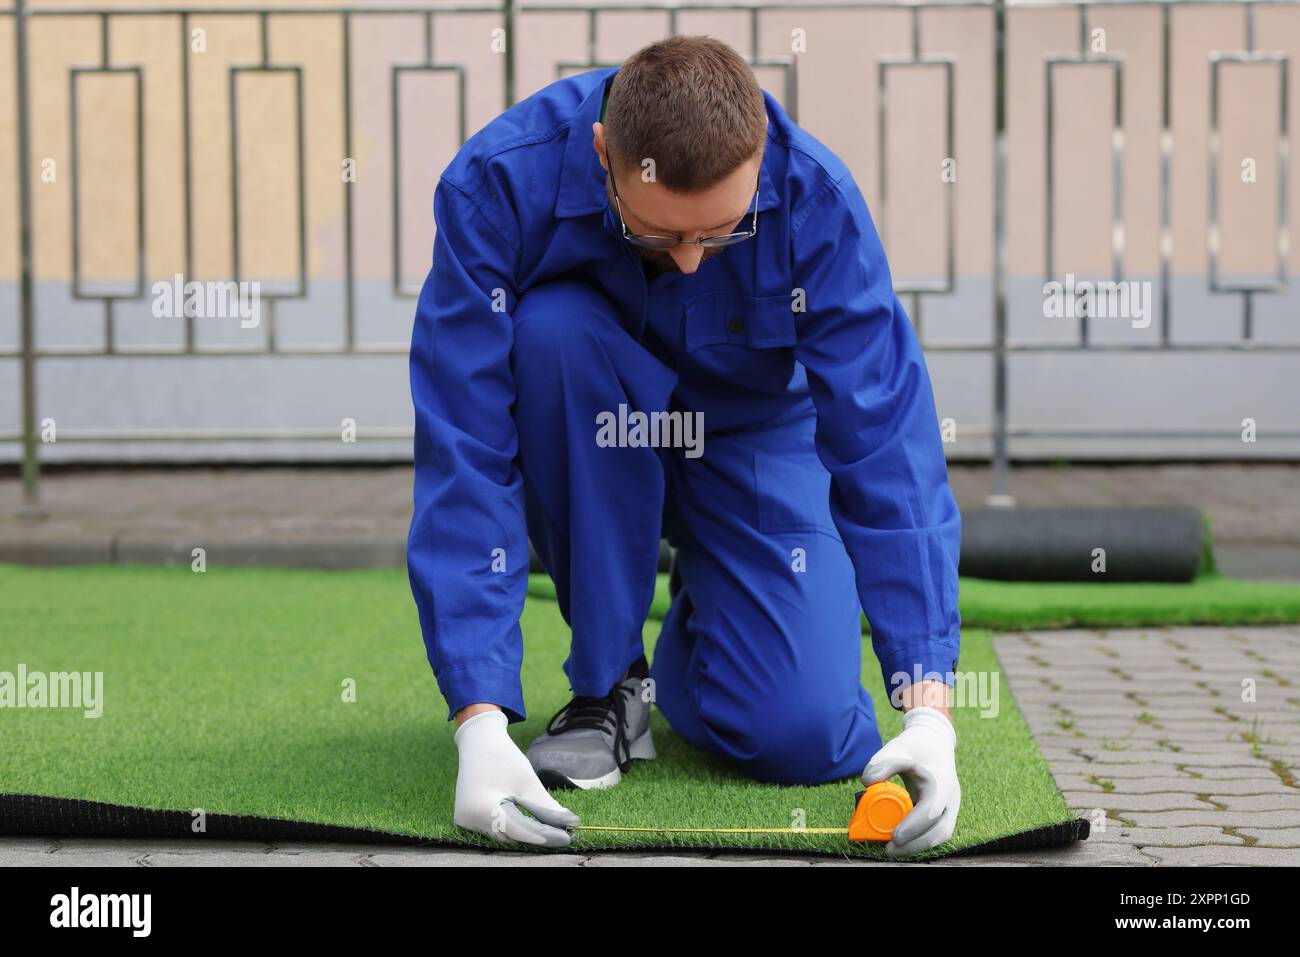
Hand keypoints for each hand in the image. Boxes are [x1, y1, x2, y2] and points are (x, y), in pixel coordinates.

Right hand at [453, 710, 579, 846]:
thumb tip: (569, 824)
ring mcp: (465, 820)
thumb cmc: (504, 758)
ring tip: (550, 828)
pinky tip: (530, 823)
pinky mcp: (467, 819)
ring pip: (504, 834)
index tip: (569, 837)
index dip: (545, 836)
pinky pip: (495, 828)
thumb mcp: (529, 783)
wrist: (479, 742)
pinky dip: (513, 827)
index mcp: (482, 807)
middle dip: (537, 835)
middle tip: (564, 832)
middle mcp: (469, 819)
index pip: (519, 830)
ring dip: (526, 832)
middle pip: (511, 835)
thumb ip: (547, 808)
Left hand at [862, 705, 959, 855]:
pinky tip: (898, 839)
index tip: (895, 836)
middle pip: (940, 831)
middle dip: (916, 844)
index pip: (931, 810)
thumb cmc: (914, 747)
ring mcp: (949, 808)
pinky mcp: (942, 814)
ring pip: (939, 835)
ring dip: (916, 845)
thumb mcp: (896, 748)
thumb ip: (881, 763)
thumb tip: (867, 783)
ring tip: (890, 848)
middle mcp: (950, 798)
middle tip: (889, 849)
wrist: (934, 744)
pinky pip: (932, 832)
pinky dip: (917, 838)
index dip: (914, 826)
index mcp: (941, 781)